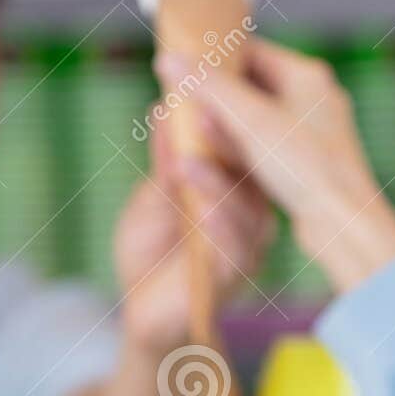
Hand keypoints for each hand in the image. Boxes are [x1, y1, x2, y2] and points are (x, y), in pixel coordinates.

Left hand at [112, 120, 274, 352]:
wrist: (143, 315)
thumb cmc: (151, 253)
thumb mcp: (151, 197)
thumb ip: (165, 162)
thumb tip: (164, 110)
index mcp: (235, 190)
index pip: (240, 148)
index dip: (228, 116)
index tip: (209, 81)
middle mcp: (250, 215)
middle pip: (250, 172)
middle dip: (228, 139)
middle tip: (206, 108)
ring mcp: (246, 246)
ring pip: (245, 208)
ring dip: (217, 181)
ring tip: (189, 162)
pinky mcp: (232, 277)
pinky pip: (234, 248)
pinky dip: (217, 223)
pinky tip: (199, 203)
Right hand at [158, 38, 394, 294]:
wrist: (342, 223)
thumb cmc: (305, 166)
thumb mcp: (250, 120)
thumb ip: (208, 86)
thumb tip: (168, 59)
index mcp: (307, 75)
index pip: (251, 50)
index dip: (214, 58)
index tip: (182, 67)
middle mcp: (314, 98)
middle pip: (252, 85)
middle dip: (214, 95)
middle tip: (178, 101)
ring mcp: (311, 132)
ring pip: (257, 118)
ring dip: (223, 124)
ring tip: (188, 131)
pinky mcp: (307, 162)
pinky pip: (266, 145)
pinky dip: (240, 148)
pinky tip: (215, 160)